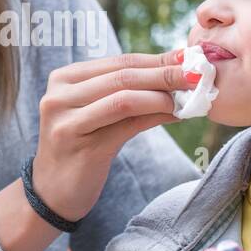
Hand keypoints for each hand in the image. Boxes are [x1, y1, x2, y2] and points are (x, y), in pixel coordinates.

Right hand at [29, 49, 188, 221]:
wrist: (53, 192)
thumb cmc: (81, 147)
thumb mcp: (96, 113)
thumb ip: (123, 91)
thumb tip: (174, 72)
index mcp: (63, 79)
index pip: (118, 62)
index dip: (156, 59)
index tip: (188, 57)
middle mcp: (60, 96)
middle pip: (123, 76)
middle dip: (165, 73)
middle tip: (198, 73)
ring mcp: (67, 122)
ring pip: (125, 98)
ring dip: (163, 95)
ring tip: (190, 96)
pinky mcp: (82, 147)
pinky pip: (127, 125)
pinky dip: (156, 117)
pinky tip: (176, 116)